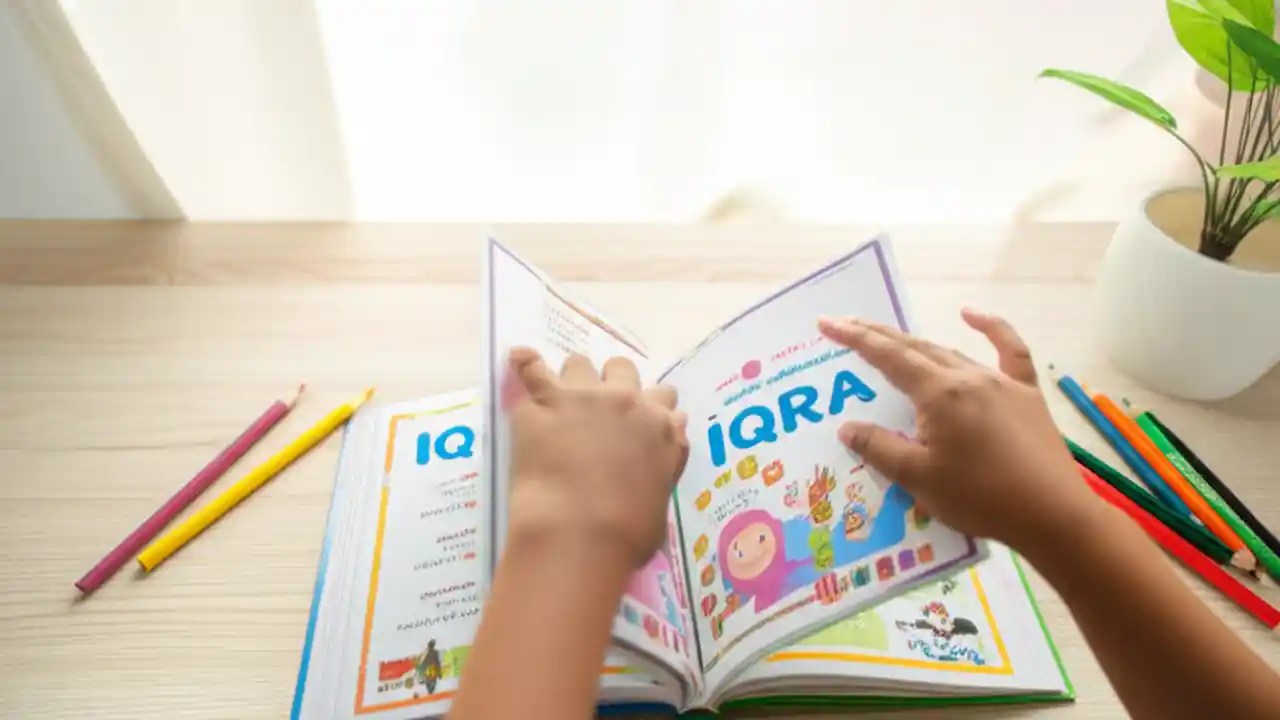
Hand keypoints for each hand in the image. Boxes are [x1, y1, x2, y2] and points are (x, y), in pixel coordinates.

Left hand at [506, 348, 689, 567]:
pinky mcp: (544, 402)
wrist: (578, 534)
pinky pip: (532, 367)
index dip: (648, 405)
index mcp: (660, 426)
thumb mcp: (663, 496)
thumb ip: (667, 458)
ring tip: (558, 402)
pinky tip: (520, 361)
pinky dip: (526, 364)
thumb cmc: (626, 535)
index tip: (636, 420)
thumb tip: (675, 430)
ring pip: (579, 364)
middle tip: (596, 410)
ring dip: (572, 380)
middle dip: (611, 383)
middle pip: (622, 369)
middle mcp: (626, 400)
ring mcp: (584, 396)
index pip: (663, 396)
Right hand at [817, 309, 1093, 551]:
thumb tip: (848, 427)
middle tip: (847, 325)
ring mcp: (1001, 383)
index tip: (828, 323)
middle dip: (878, 335)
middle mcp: (969, 377)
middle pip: (916, 348)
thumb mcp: (918, 479)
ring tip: (892, 343)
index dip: (855, 339)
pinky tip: (973, 315)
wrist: (1052, 515)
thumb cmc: (981, 498)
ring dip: (918, 346)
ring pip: (951, 353)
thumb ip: (880, 448)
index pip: (888, 357)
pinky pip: (1009, 351)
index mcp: (939, 394)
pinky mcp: (1026, 395)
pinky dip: (991, 328)